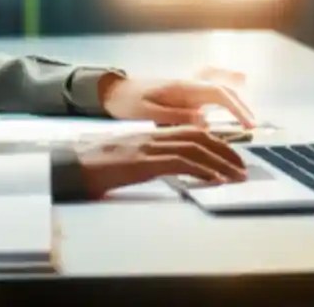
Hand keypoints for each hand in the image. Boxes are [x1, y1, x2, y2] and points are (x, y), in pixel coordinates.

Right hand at [76, 127, 247, 198]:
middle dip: (226, 151)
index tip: (230, 156)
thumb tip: (167, 168)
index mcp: (149, 135)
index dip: (215, 142)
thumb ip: (147, 158)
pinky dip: (202, 170)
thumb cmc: (93, 166)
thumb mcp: (126, 158)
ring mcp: (148, 148)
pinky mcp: (143, 162)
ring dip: (221, 163)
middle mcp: (152, 137)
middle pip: (198, 137)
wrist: (70, 166)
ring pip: (194, 148)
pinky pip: (180, 163)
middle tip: (242, 168)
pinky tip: (214, 180)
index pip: (190, 132)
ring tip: (236, 176)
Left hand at [98, 73, 255, 127]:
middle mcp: (187, 82)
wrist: (112, 89)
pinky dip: (224, 80)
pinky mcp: (182, 88)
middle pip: (223, 88)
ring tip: (249, 99)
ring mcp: (186, 83)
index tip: (248, 124)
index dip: (237, 108)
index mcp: (181, 87)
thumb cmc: (126, 101)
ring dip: (235, 90)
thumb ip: (175, 116)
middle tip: (253, 124)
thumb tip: (203, 121)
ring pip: (218, 81)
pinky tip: (234, 82)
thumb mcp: (146, 112)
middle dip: (242, 104)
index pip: (218, 94)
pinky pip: (209, 81)